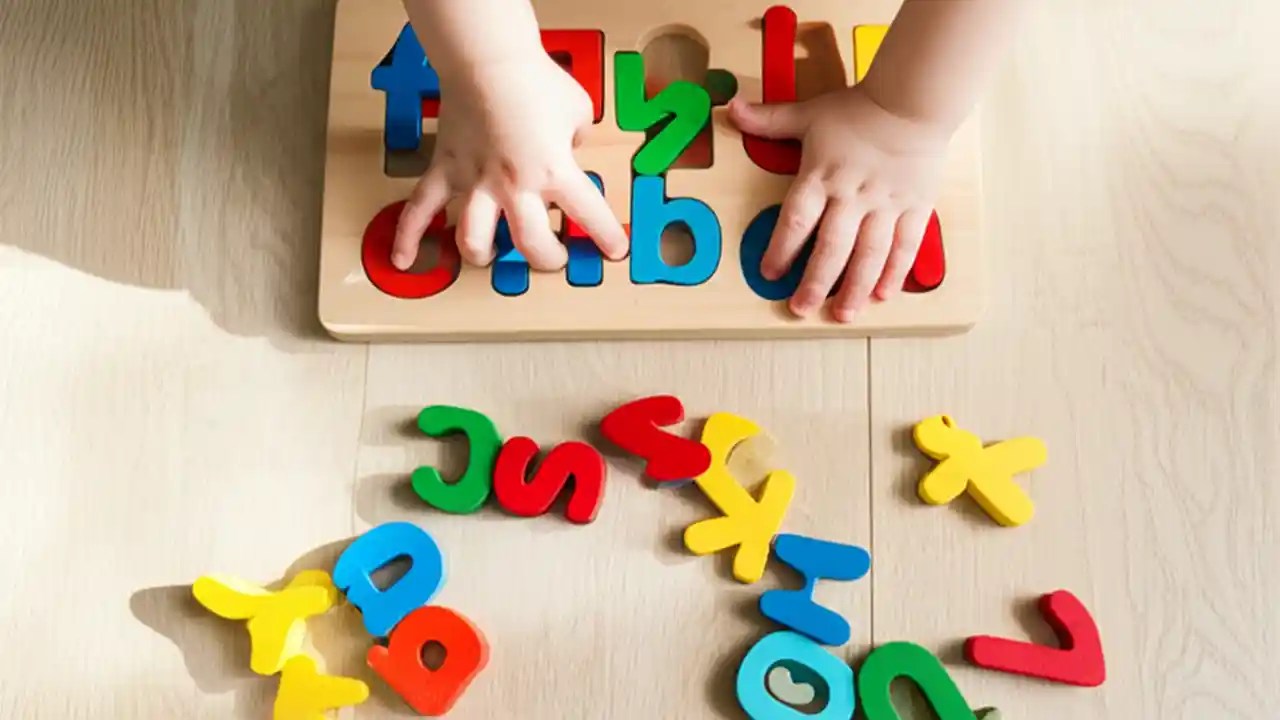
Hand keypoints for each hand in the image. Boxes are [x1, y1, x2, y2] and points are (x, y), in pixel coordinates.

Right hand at [392, 51, 627, 270]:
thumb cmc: (534, 79)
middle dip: (548, 258)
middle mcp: (515, 185)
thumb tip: (571, 145)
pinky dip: (408, 236)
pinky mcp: (446, 170)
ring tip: (494, 253)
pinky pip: (421, 208)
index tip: (614, 250)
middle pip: (532, 244)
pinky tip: (403, 261)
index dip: (606, 237)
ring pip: (475, 238)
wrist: (488, 58)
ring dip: (485, 254)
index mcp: (554, 170)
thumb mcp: (577, 110)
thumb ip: (576, 137)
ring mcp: (476, 181)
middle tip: (553, 255)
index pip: (589, 213)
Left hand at [728, 85, 949, 321]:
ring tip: (842, 315)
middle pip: (832, 246)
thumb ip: (769, 120)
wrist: (914, 100)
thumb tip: (731, 109)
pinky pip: (903, 246)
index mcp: (822, 176)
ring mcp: (885, 205)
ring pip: (869, 254)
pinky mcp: (914, 208)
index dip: (781, 249)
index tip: (769, 273)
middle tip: (801, 309)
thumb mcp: (809, 113)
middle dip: (815, 282)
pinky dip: (893, 273)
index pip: (797, 219)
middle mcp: (852, 196)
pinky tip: (881, 295)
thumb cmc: (859, 109)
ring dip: (854, 287)